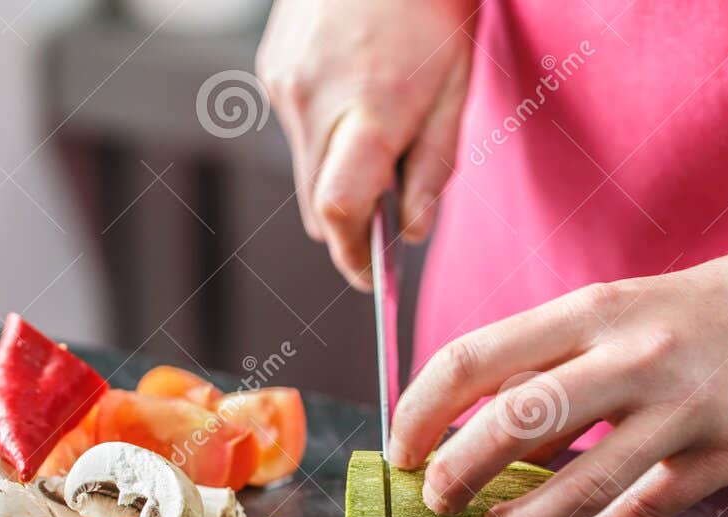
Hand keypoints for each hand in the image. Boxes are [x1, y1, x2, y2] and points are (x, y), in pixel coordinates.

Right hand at [256, 0, 474, 287]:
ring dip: (338, 173)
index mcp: (367, 112)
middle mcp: (314, 103)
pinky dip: (324, 134)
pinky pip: (297, 130)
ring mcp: (284, 87)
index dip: (353, 257)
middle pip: (318, 206)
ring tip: (380, 127)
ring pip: (306, 170)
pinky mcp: (272, 71)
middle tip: (387, 215)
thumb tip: (410, 233)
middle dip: (351, 223)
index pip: (340, 212)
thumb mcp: (455, 91)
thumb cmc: (432, 8)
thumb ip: (433, 168)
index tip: (372, 280)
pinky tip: (354, 94)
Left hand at [387, 243, 727, 516]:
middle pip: (517, 420)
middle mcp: (635, 351)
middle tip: (437, 502)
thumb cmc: (707, 312)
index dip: (423, 412)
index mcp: (594, 308)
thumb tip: (478, 435)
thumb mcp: (622, 310)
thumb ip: (553, 363)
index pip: (475, 358)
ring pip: (581, 482)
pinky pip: (643, 513)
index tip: (404, 449)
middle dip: (458, 473)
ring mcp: (686, 404)